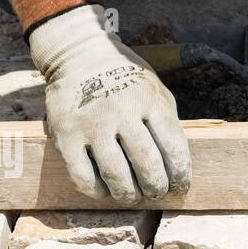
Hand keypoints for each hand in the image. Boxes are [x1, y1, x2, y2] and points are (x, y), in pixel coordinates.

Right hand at [28, 4, 190, 202]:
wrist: (79, 53)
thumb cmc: (125, 78)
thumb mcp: (154, 89)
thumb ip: (166, 121)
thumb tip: (177, 165)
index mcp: (150, 101)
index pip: (174, 148)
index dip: (181, 174)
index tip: (180, 186)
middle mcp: (122, 112)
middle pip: (148, 165)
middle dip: (156, 187)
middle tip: (156, 192)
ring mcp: (92, 124)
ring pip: (116, 175)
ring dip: (128, 194)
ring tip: (132, 195)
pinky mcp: (66, 135)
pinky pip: (83, 176)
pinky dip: (97, 191)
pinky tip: (104, 190)